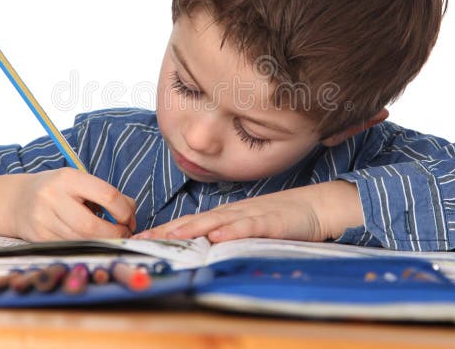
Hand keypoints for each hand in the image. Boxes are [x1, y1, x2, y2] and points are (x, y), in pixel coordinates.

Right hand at [11, 168, 136, 240]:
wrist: (18, 200)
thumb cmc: (58, 190)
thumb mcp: (80, 182)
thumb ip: (107, 193)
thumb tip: (132, 210)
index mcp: (68, 178)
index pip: (106, 195)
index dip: (124, 211)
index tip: (130, 219)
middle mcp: (52, 198)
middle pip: (92, 226)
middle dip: (115, 234)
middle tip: (124, 234)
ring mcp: (43, 220)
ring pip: (81, 241)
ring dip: (102, 242)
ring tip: (110, 237)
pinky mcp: (39, 238)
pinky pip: (70, 247)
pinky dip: (86, 247)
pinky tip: (91, 241)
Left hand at [135, 181, 362, 242]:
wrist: (315, 205)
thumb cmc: (280, 219)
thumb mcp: (249, 228)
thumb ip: (227, 236)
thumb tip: (203, 249)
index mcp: (226, 215)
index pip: (189, 223)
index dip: (164, 230)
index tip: (139, 239)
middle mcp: (232, 213)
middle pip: (194, 221)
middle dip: (167, 231)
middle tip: (142, 239)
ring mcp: (250, 215)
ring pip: (216, 221)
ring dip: (192, 229)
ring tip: (171, 236)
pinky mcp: (270, 221)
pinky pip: (249, 226)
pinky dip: (232, 230)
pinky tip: (218, 235)